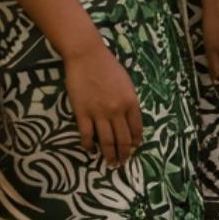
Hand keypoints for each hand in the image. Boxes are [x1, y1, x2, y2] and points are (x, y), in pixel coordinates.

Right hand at [63, 43, 143, 166]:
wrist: (87, 56)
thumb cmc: (108, 66)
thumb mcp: (126, 83)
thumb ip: (129, 101)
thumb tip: (129, 119)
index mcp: (130, 102)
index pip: (136, 128)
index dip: (136, 141)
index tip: (134, 149)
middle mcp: (117, 111)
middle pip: (123, 139)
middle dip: (124, 153)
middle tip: (122, 162)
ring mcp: (99, 113)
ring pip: (106, 141)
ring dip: (109, 155)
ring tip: (110, 163)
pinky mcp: (82, 113)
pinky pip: (87, 135)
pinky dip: (89, 146)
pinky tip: (90, 150)